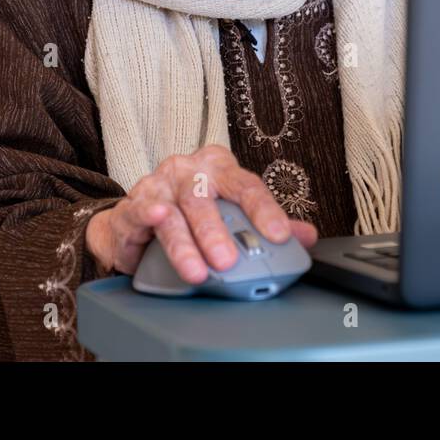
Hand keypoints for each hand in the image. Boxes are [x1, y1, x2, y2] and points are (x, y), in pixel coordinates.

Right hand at [85, 144, 317, 282]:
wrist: (140, 216)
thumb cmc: (191, 210)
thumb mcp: (230, 212)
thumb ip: (265, 224)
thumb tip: (306, 236)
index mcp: (219, 168)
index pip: (247, 185)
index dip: (265, 210)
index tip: (279, 235)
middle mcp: (189, 171)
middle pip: (205, 196)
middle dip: (217, 232)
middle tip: (228, 261)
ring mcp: (159, 184)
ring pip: (174, 211)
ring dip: (185, 244)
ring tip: (196, 271)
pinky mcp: (133, 202)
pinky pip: (140, 208)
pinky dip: (148, 214)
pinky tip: (156, 218)